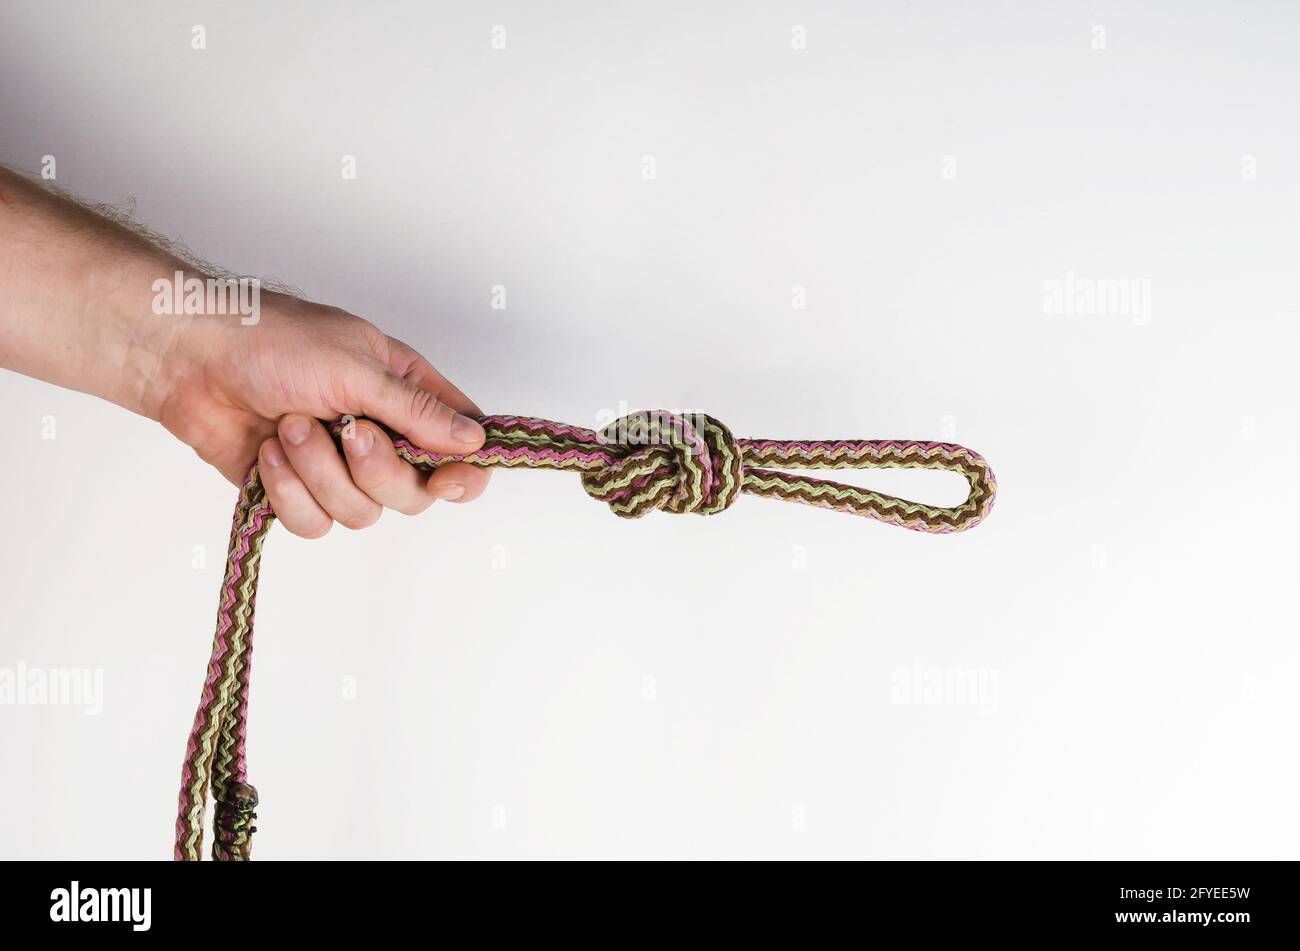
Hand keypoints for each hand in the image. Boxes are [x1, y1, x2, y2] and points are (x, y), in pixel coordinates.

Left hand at [155, 296, 490, 537]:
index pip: (461, 449)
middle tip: (347, 431)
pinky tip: (268, 453)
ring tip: (289, 427)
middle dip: (377, 470)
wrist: (188, 359)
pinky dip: (289, 491)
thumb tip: (474, 441)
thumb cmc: (270, 340)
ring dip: (321, 473)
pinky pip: (315, 523)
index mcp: (406, 395)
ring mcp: (337, 468)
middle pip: (413, 494)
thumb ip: (418, 411)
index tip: (446, 479)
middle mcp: (380, 436)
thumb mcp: (357, 366)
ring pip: (361, 514)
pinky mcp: (296, 492)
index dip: (463, 474)